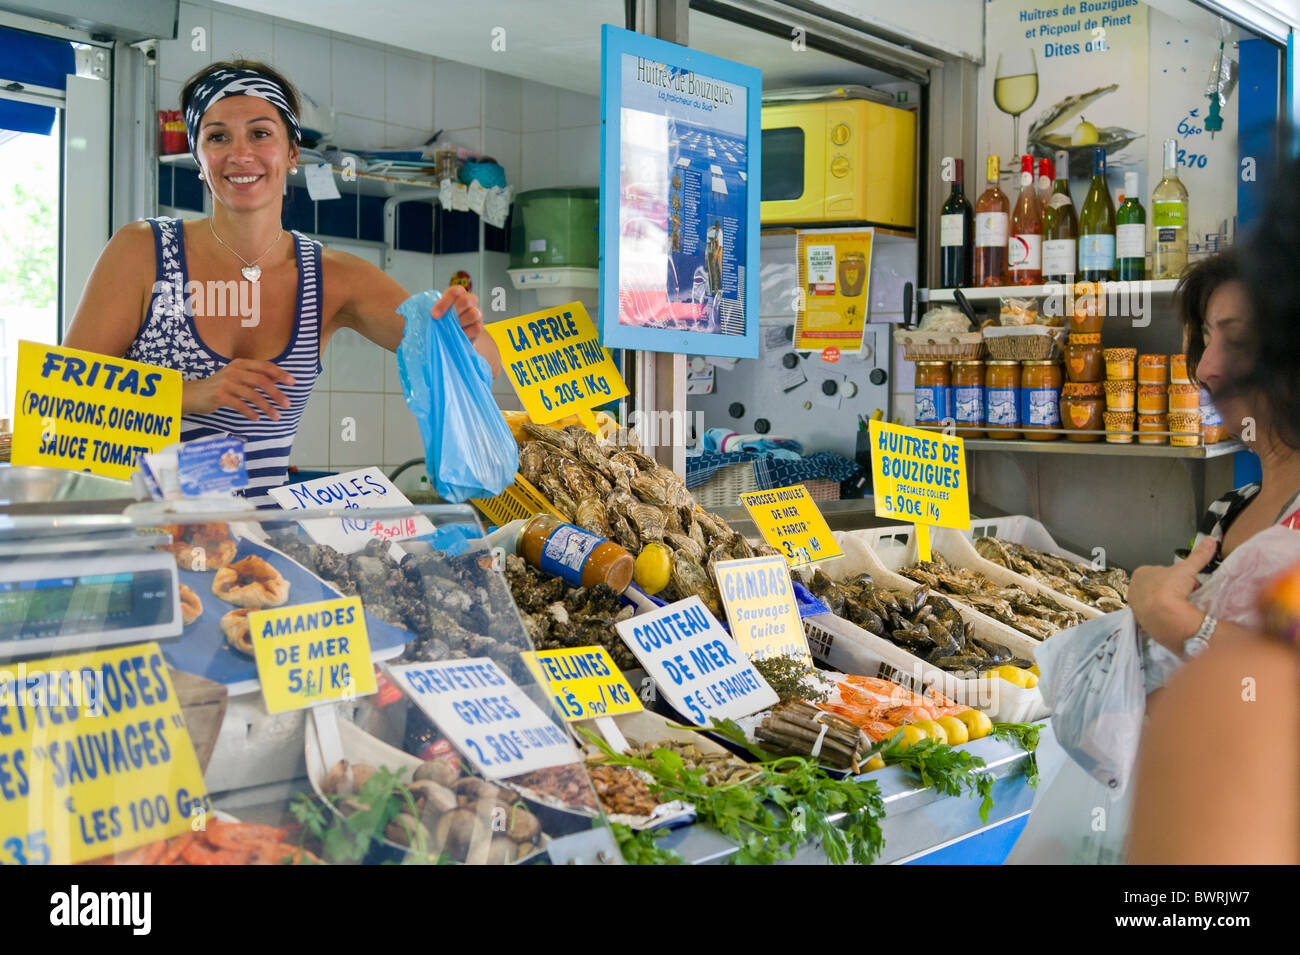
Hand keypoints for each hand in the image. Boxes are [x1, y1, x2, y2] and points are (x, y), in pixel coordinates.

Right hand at [182, 358, 295, 421]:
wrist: (194, 394)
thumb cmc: (221, 386)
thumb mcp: (239, 377)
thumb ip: (256, 376)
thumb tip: (279, 378)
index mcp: (241, 364)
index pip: (264, 366)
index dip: (280, 373)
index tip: (292, 382)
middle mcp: (234, 371)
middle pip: (261, 381)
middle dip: (276, 393)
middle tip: (287, 404)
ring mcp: (226, 383)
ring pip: (252, 395)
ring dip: (267, 407)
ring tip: (276, 416)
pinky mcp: (219, 396)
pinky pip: (240, 405)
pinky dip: (251, 413)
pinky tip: (257, 418)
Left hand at [432, 285, 483, 340]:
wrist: (454, 336)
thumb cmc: (443, 321)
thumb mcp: (437, 313)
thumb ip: (434, 311)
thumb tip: (428, 317)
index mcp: (458, 294)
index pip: (455, 291)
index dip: (444, 302)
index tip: (434, 315)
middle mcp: (470, 301)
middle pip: (466, 300)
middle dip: (453, 311)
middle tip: (444, 321)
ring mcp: (477, 314)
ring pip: (473, 314)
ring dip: (460, 322)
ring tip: (452, 328)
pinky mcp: (479, 327)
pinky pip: (476, 328)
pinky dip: (466, 333)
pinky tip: (458, 335)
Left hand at [1128, 537, 1217, 651]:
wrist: (1164, 617)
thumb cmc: (1170, 589)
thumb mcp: (1187, 568)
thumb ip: (1198, 555)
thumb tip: (1210, 540)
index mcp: (1141, 573)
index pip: (1162, 571)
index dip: (1178, 576)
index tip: (1189, 582)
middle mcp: (1134, 589)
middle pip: (1158, 587)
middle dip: (1173, 589)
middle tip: (1187, 595)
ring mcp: (1136, 606)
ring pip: (1156, 601)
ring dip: (1169, 602)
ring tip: (1182, 607)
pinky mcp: (1141, 621)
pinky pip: (1155, 616)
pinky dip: (1164, 615)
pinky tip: (1174, 617)